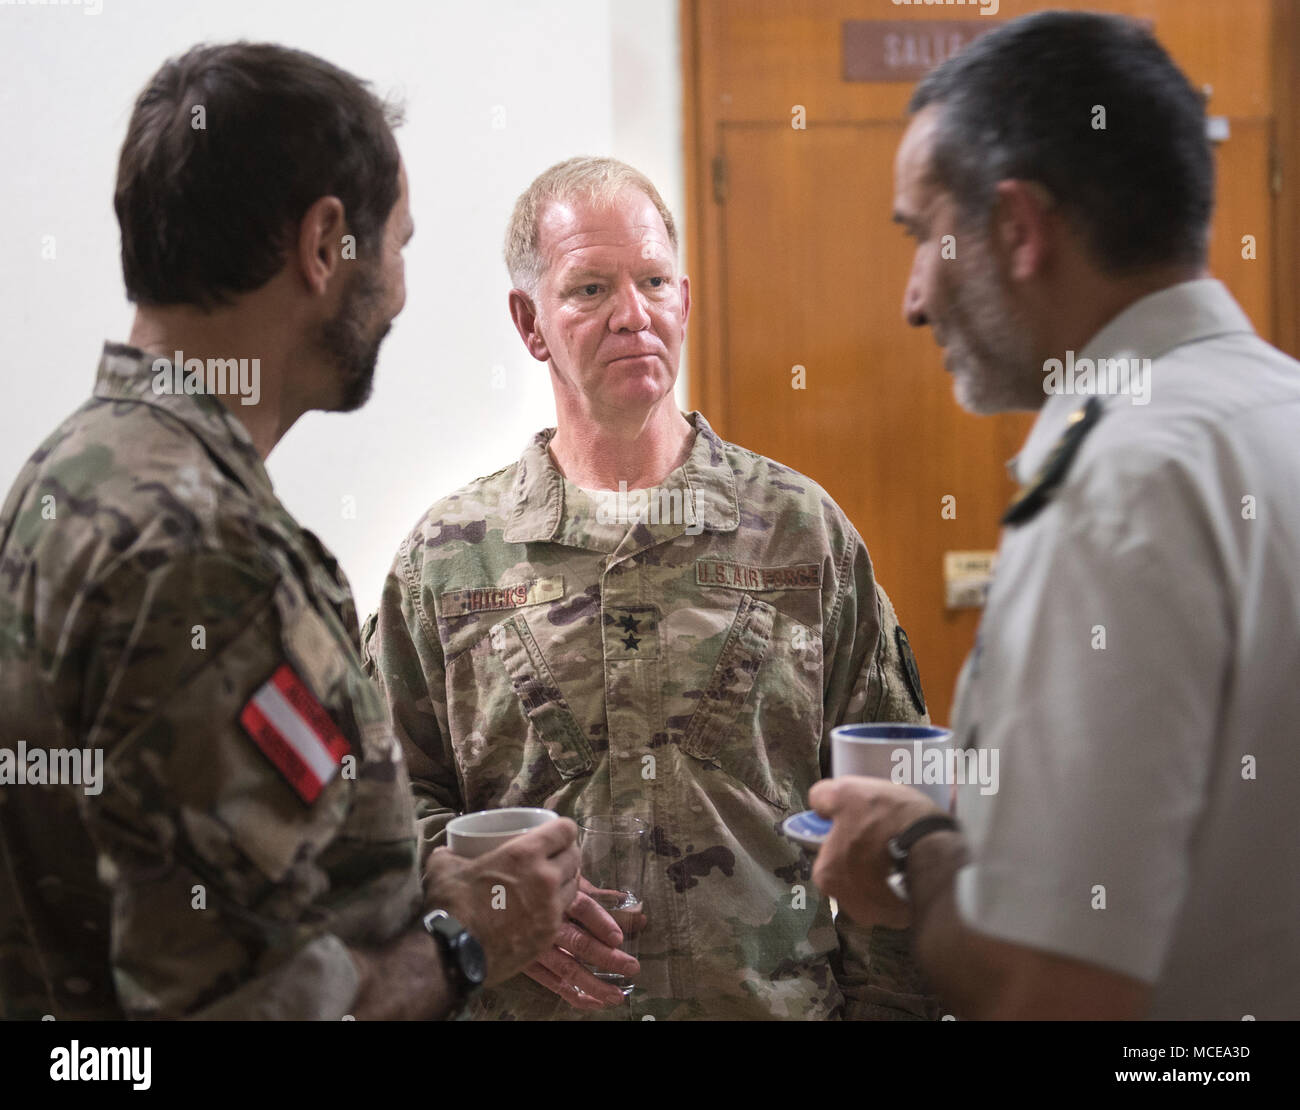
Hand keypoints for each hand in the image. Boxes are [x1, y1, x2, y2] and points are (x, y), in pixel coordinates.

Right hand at [422, 818, 580, 985]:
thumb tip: (447, 850)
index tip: (556, 832)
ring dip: (564, 881)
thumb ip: (450, 853)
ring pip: (573, 887)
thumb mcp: (444, 867)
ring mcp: (551, 911)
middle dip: (566, 853)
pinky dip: (554, 909)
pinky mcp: (548, 937)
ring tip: (549, 883)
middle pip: (574, 857)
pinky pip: (561, 915)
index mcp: (525, 854)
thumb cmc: (450, 906)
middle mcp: (546, 880)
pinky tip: (539, 910)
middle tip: (552, 856)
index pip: (565, 830)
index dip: (563, 829)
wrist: (452, 955)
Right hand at [523, 877, 642, 1009]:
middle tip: (631, 967)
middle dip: (608, 958)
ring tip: (617, 995)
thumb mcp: (566, 881)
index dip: (602, 923)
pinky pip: (552, 983)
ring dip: (595, 984)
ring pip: (567, 968)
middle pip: (579, 942)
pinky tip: (593, 1002)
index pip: (584, 908)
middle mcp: (547, 922)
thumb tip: (629, 902)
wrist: (496, 900)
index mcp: (558, 896)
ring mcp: (535, 946)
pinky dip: (574, 995)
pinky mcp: (527, 963)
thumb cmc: (539, 887)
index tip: (618, 938)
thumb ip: (597, 893)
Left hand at [808, 776, 941, 927]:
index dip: (845, 835)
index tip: (863, 823)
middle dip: (865, 857)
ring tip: (902, 847)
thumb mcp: (845, 792)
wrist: (936, 846)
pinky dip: (904, 883)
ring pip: (876, 887)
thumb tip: (818, 805)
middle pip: (853, 873)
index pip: (830, 854)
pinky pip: (899, 897)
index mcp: (826, 876)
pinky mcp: (906, 919)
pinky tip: (913, 863)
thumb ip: (822, 798)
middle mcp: (848, 904)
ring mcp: (879, 917)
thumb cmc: (886, 819)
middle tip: (885, 833)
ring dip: (885, 872)